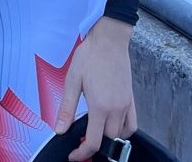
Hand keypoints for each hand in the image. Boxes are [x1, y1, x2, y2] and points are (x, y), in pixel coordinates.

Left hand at [54, 17, 137, 159]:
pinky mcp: (131, 99)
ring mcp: (126, 104)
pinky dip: (123, 131)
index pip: (93, 141)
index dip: (82, 153)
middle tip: (80, 141)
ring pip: (121, 134)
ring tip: (95, 133)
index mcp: (100, 106)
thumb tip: (60, 130)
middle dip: (94, 144)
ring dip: (108, 138)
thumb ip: (67, 109)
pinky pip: (132, 124)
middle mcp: (116, 108)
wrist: (109, 40)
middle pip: (108, 140)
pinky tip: (112, 126)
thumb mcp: (72, 81)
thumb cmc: (89, 57)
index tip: (74, 155)